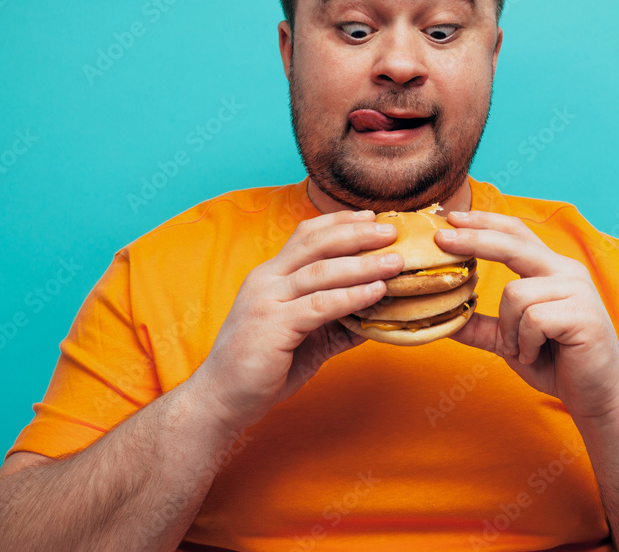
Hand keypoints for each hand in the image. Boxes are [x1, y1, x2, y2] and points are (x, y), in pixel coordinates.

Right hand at [191, 210, 402, 429]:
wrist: (222, 400)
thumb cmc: (263, 367)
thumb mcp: (305, 336)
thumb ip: (337, 321)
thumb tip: (380, 313)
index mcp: (271, 276)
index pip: (306, 235)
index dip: (341, 222)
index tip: (373, 217)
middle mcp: (266, 280)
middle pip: (316, 243)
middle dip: (357, 234)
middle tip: (392, 231)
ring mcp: (266, 300)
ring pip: (320, 271)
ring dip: (362, 264)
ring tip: (395, 263)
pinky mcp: (272, 325)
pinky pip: (318, 305)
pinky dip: (351, 296)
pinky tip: (376, 292)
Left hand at [437, 210, 618, 419]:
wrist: (596, 396)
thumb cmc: (555, 363)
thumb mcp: (509, 340)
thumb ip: (481, 326)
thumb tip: (443, 318)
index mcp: (550, 269)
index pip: (515, 232)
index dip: (483, 221)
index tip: (450, 217)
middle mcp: (565, 271)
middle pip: (512, 243)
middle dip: (473, 240)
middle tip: (441, 240)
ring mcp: (577, 290)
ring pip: (515, 293)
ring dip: (510, 330)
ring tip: (522, 349)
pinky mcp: (584, 314)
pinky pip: (533, 319)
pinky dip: (526, 343)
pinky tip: (537, 354)